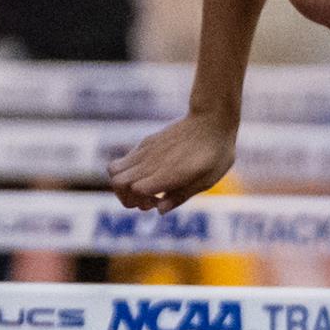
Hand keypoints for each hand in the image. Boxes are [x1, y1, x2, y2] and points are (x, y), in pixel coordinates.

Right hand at [107, 110, 236, 211]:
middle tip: (148, 199)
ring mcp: (146, 150)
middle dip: (126, 198)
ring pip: (113, 169)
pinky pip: (125, 159)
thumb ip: (180, 196)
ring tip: (143, 188)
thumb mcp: (206, 181)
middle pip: (117, 182)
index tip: (157, 202)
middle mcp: (152, 161)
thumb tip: (159, 211)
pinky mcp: (147, 142)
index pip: (134, 190)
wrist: (212, 118)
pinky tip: (151, 174)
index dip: (140, 202)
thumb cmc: (216, 152)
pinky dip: (129, 173)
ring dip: (123, 185)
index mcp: (168, 172)